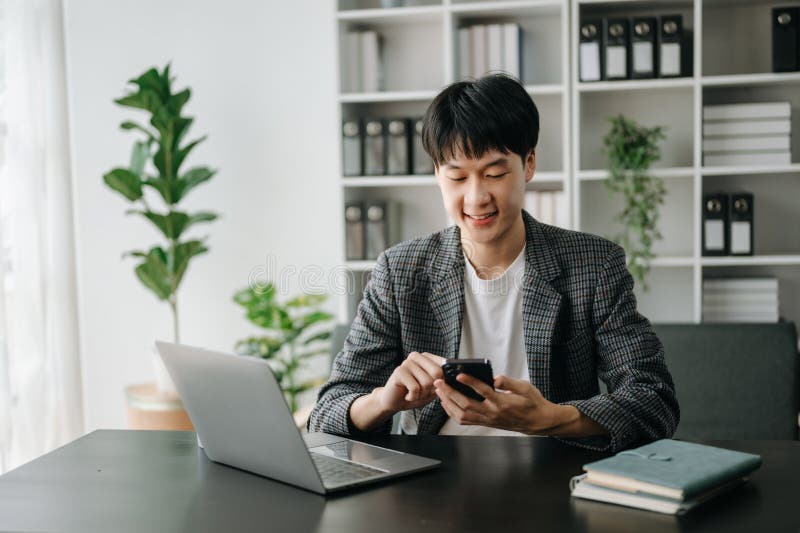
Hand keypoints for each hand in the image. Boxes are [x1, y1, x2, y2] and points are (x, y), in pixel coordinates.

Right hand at [374, 351, 445, 412]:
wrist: (394, 402)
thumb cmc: (415, 394)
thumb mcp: (432, 389)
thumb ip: (441, 382)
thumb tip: (445, 379)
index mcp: (426, 357)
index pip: (445, 365)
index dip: (443, 381)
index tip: (435, 388)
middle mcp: (416, 356)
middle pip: (437, 373)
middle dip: (432, 388)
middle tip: (422, 391)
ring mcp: (406, 362)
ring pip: (426, 382)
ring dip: (422, 394)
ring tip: (413, 393)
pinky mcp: (399, 371)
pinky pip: (415, 388)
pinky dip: (413, 397)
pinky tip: (407, 395)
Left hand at [433, 374, 564, 434]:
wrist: (538, 421)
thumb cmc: (532, 402)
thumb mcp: (525, 388)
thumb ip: (509, 382)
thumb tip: (496, 378)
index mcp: (503, 403)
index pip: (483, 392)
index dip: (470, 383)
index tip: (459, 375)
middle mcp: (493, 413)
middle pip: (467, 404)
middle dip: (450, 393)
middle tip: (439, 382)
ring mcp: (488, 420)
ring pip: (463, 414)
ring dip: (448, 403)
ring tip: (440, 391)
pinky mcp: (485, 423)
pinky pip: (465, 420)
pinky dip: (453, 412)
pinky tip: (447, 403)